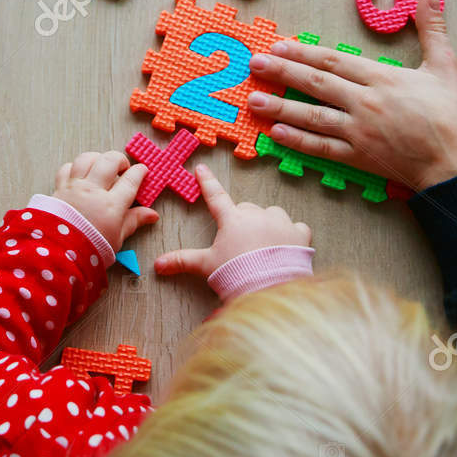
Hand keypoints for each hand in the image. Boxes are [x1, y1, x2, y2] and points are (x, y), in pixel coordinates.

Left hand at [52, 151, 158, 251]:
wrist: (58, 253)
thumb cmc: (89, 249)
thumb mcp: (117, 238)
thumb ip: (133, 221)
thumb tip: (152, 215)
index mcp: (111, 205)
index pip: (131, 180)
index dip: (139, 172)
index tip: (143, 171)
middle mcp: (93, 191)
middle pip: (110, 160)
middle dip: (120, 160)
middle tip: (123, 169)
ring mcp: (75, 187)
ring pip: (87, 158)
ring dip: (98, 159)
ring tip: (103, 166)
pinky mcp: (60, 188)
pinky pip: (67, 168)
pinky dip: (75, 167)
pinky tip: (81, 174)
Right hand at [154, 164, 309, 276]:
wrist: (269, 289)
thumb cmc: (235, 274)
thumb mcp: (206, 266)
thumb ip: (182, 261)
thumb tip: (157, 264)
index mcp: (232, 220)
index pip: (215, 197)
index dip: (207, 182)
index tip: (202, 168)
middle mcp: (257, 215)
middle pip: (246, 209)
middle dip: (242, 220)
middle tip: (239, 242)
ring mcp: (280, 222)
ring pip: (272, 214)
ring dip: (268, 223)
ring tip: (264, 244)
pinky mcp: (299, 234)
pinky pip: (297, 227)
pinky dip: (293, 234)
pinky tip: (289, 245)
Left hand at [247, 0, 456, 191]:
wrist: (455, 162)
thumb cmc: (451, 114)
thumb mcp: (445, 65)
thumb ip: (432, 29)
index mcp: (382, 79)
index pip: (334, 61)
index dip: (304, 53)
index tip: (279, 46)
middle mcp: (364, 103)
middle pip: (316, 84)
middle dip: (282, 73)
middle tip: (255, 65)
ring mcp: (359, 132)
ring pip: (312, 117)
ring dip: (280, 108)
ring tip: (254, 102)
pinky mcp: (358, 157)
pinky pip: (323, 148)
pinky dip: (299, 141)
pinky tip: (277, 134)